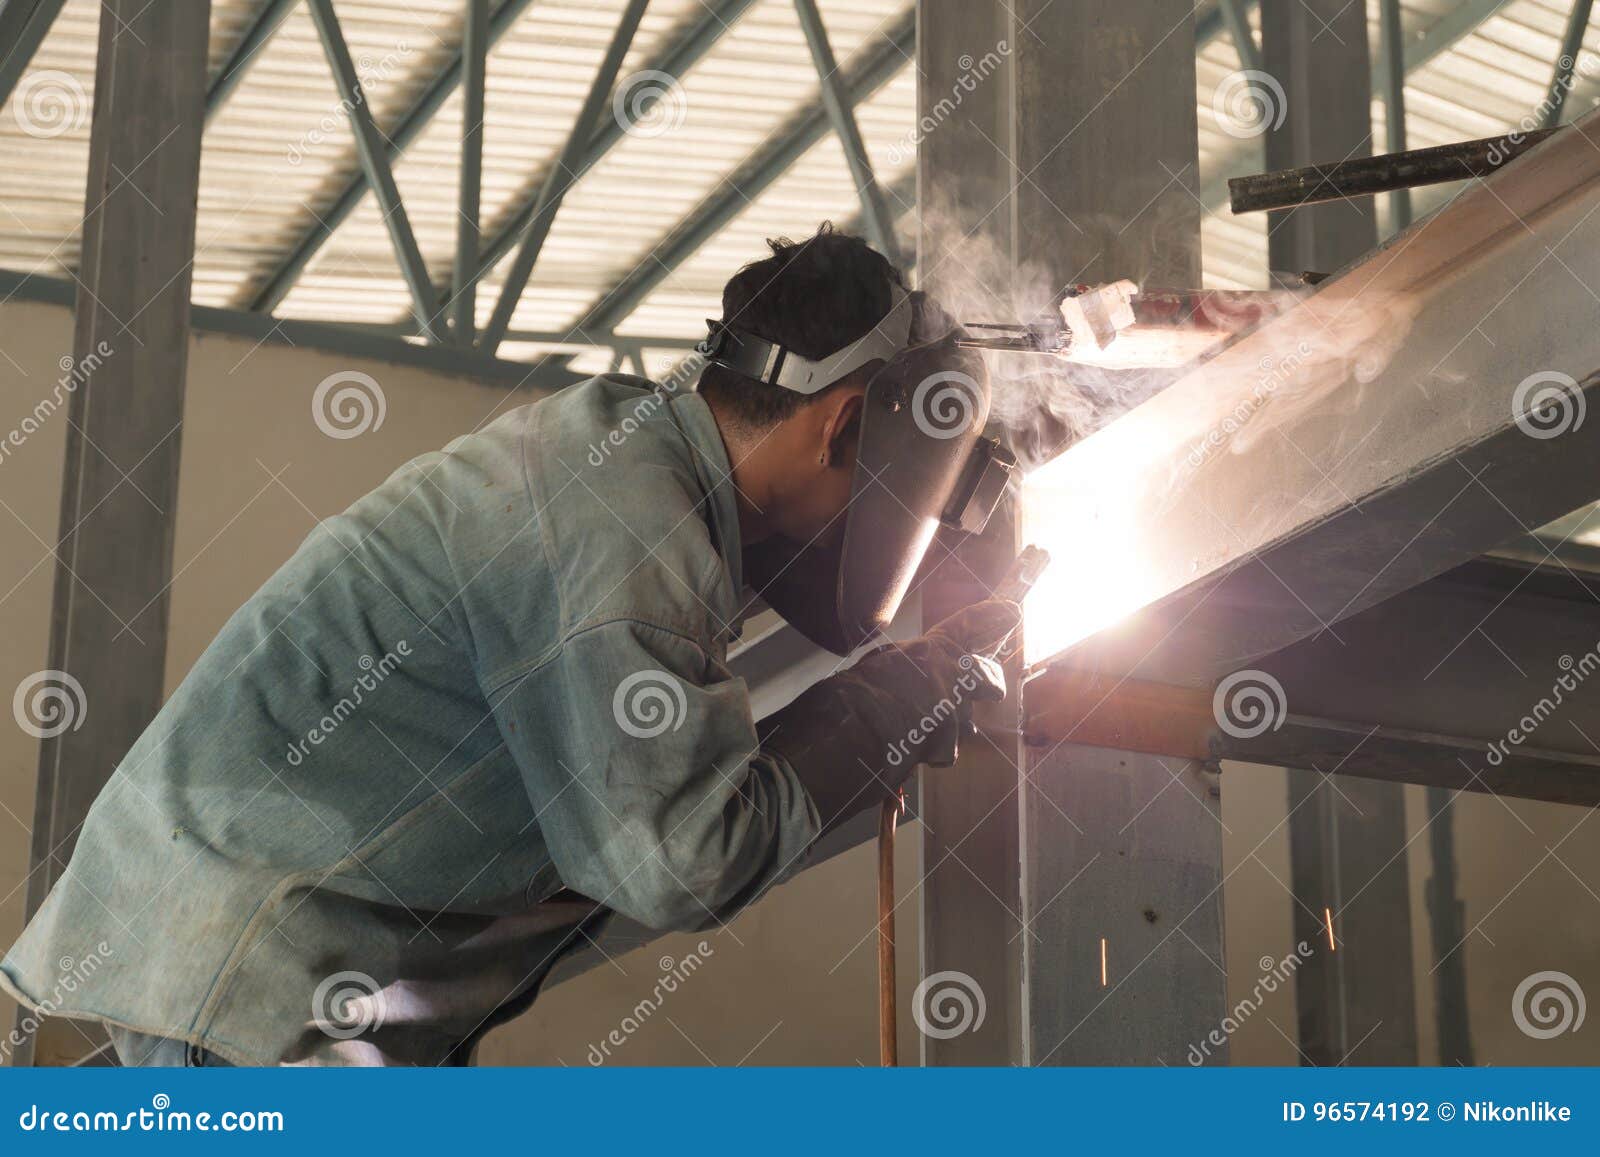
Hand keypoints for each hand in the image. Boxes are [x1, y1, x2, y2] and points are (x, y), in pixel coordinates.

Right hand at [761, 599, 1020, 833]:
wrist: (849, 727)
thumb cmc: (857, 693)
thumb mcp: (883, 663)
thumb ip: (913, 665)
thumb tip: (921, 680)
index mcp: (932, 649)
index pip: (968, 626)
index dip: (991, 617)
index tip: (1012, 612)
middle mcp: (951, 675)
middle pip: (987, 679)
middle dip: (983, 687)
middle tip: (962, 696)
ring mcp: (954, 710)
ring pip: (962, 720)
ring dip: (944, 727)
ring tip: (910, 729)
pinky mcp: (949, 742)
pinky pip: (945, 750)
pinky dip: (928, 752)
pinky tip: (906, 749)